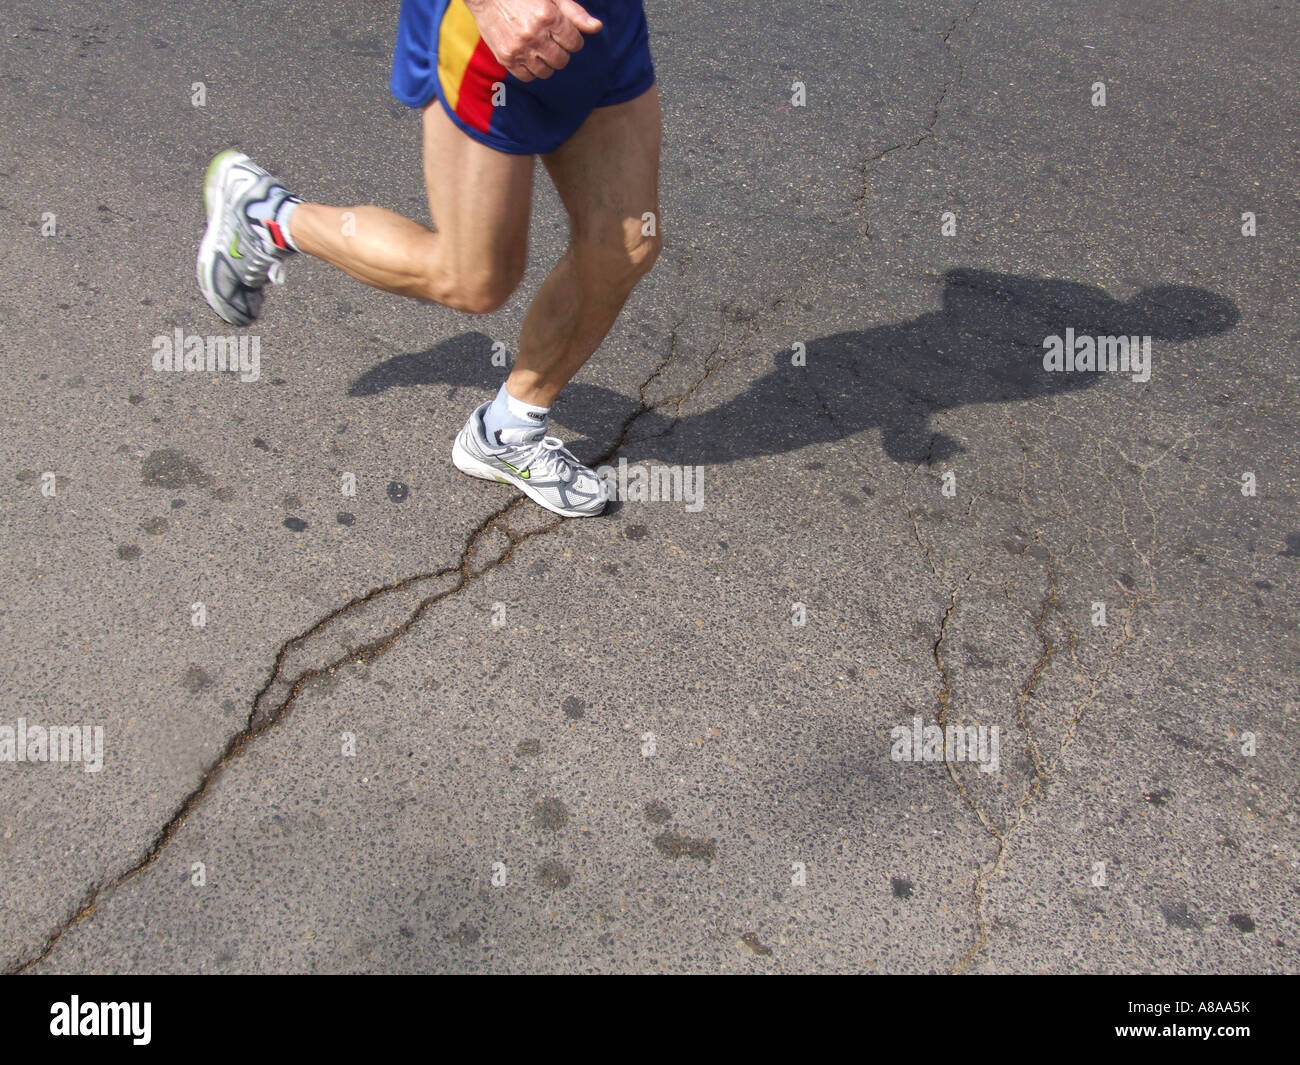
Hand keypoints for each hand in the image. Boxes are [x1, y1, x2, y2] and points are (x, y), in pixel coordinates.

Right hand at [465, 0, 602, 80]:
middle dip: (561, 52)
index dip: (572, 39)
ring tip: (540, 48)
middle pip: (562, 60)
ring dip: (547, 62)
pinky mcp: (506, 58)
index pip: (575, 43)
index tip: (564, 33)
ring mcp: (519, 48)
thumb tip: (597, 28)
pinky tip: (529, 56)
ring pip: (546, 71)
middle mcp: (534, 34)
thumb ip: (575, 13)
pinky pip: (528, 77)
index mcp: (548, 16)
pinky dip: (532, 70)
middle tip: (551, 41)